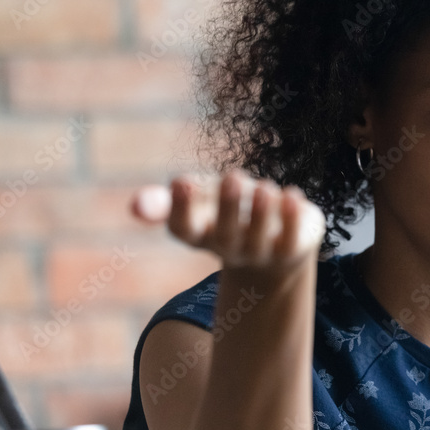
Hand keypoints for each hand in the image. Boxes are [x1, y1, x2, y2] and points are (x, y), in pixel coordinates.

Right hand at [130, 169, 325, 268]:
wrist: (278, 238)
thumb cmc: (230, 209)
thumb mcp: (202, 199)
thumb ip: (170, 199)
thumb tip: (136, 206)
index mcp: (200, 233)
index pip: (184, 228)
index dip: (181, 208)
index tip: (183, 181)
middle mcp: (230, 247)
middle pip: (225, 234)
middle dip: (229, 207)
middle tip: (233, 176)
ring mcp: (262, 252)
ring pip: (260, 237)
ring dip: (262, 212)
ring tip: (265, 187)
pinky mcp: (292, 250)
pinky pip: (293, 238)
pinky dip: (293, 218)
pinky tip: (292, 195)